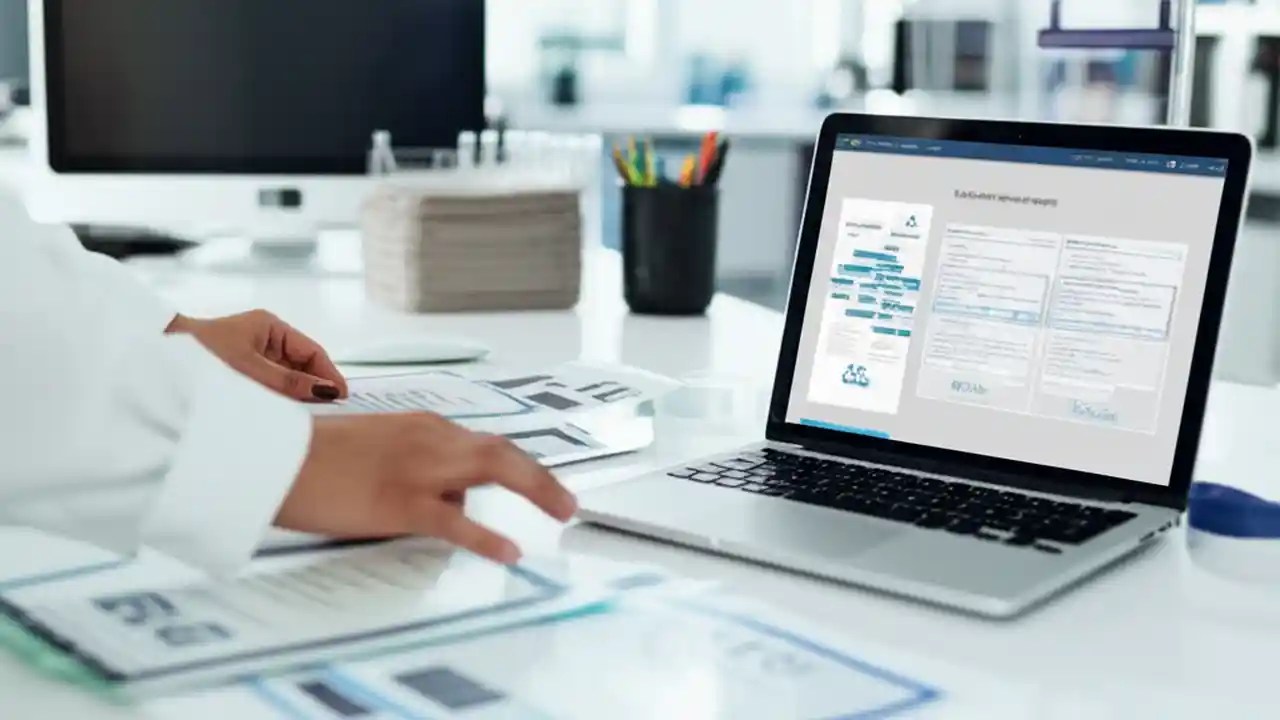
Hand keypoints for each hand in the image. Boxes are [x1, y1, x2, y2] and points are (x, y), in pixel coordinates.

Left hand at [167, 310, 347, 401]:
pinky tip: (284, 413)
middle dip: (314, 387)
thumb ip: (289, 383)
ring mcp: (253, 356)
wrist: (153, 362)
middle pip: (302, 365)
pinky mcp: (242, 373)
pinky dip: (279, 399)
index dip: (329, 374)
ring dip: (296, 395)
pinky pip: (271, 386)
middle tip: (328, 411)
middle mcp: (264, 339)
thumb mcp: (249, 371)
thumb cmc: (198, 357)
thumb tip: (328, 391)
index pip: (311, 351)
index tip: (342, 397)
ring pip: (287, 378)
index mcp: (269, 327)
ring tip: (307, 415)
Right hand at [277, 413, 577, 563]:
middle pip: (501, 451)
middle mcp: (428, 439)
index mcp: (419, 426)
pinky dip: (488, 536)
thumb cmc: (312, 458)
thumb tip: (447, 500)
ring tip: (562, 510)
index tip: (539, 481)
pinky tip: (509, 550)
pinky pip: (456, 521)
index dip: (517, 465)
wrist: (271, 459)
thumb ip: (414, 466)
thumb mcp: (374, 450)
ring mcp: (417, 469)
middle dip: (540, 475)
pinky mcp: (400, 502)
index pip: (481, 444)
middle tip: (566, 500)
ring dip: (536, 488)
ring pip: (494, 468)